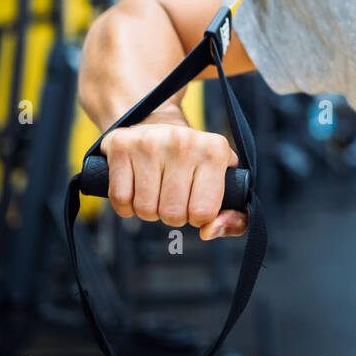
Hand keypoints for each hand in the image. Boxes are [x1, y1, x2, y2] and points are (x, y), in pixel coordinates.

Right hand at [100, 111, 247, 239]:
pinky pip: (121, 199)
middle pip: (172, 214)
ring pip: (145, 209)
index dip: (197, 218)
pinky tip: (135, 190)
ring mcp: (150, 141)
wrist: (156, 123)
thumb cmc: (194, 162)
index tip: (195, 203)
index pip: (204, 212)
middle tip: (173, 197)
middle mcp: (184, 142)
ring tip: (155, 191)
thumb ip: (235, 217)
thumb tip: (209, 232)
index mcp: (215, 150)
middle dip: (172, 216)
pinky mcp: (121, 145)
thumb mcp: (224, 182)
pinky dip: (126, 206)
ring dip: (149, 211)